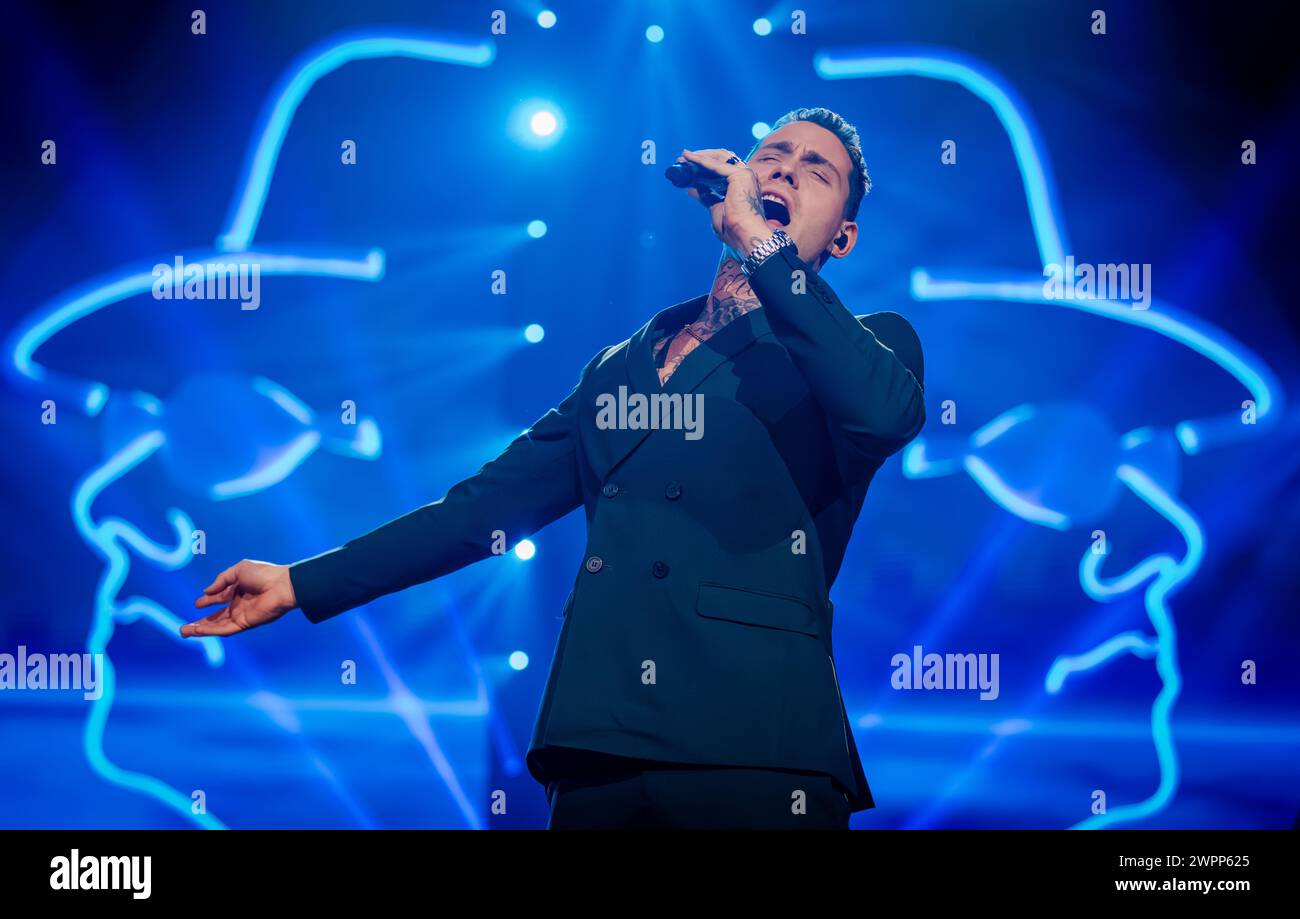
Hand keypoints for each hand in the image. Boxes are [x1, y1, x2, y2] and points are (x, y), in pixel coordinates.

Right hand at [182, 559, 296, 637]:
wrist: (281, 585)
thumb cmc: (264, 574)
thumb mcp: (238, 570)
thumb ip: (221, 580)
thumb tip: (206, 591)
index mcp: (239, 590)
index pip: (219, 598)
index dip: (208, 601)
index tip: (197, 603)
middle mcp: (240, 604)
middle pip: (216, 616)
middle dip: (201, 621)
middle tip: (184, 627)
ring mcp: (242, 615)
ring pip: (217, 625)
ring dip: (200, 629)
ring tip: (184, 631)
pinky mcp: (245, 623)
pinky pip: (224, 629)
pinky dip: (210, 631)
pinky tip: (197, 631)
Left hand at [678, 148, 773, 260]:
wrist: (744, 235)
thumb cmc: (734, 229)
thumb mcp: (715, 209)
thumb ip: (706, 197)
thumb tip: (692, 189)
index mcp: (742, 184)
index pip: (722, 168)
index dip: (704, 165)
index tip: (688, 167)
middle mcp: (746, 176)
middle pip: (721, 159)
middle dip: (700, 157)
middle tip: (681, 159)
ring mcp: (745, 174)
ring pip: (718, 158)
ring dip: (698, 157)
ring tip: (682, 158)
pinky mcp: (740, 175)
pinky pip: (715, 165)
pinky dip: (700, 160)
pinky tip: (689, 157)